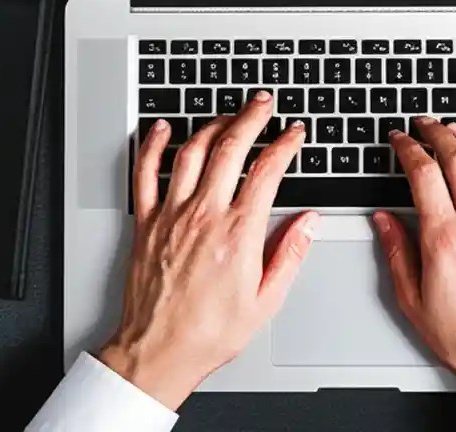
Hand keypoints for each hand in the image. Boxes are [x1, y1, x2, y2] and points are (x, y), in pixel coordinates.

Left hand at [97, 92, 317, 409]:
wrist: (160, 351)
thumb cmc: (209, 333)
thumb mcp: (266, 300)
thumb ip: (290, 255)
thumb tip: (309, 223)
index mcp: (239, 234)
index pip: (268, 171)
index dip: (285, 145)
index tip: (294, 133)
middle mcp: (205, 216)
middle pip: (231, 148)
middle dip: (252, 118)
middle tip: (264, 104)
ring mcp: (172, 215)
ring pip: (192, 152)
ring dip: (213, 125)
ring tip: (228, 115)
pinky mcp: (147, 223)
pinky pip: (146, 173)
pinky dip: (154, 145)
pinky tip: (164, 129)